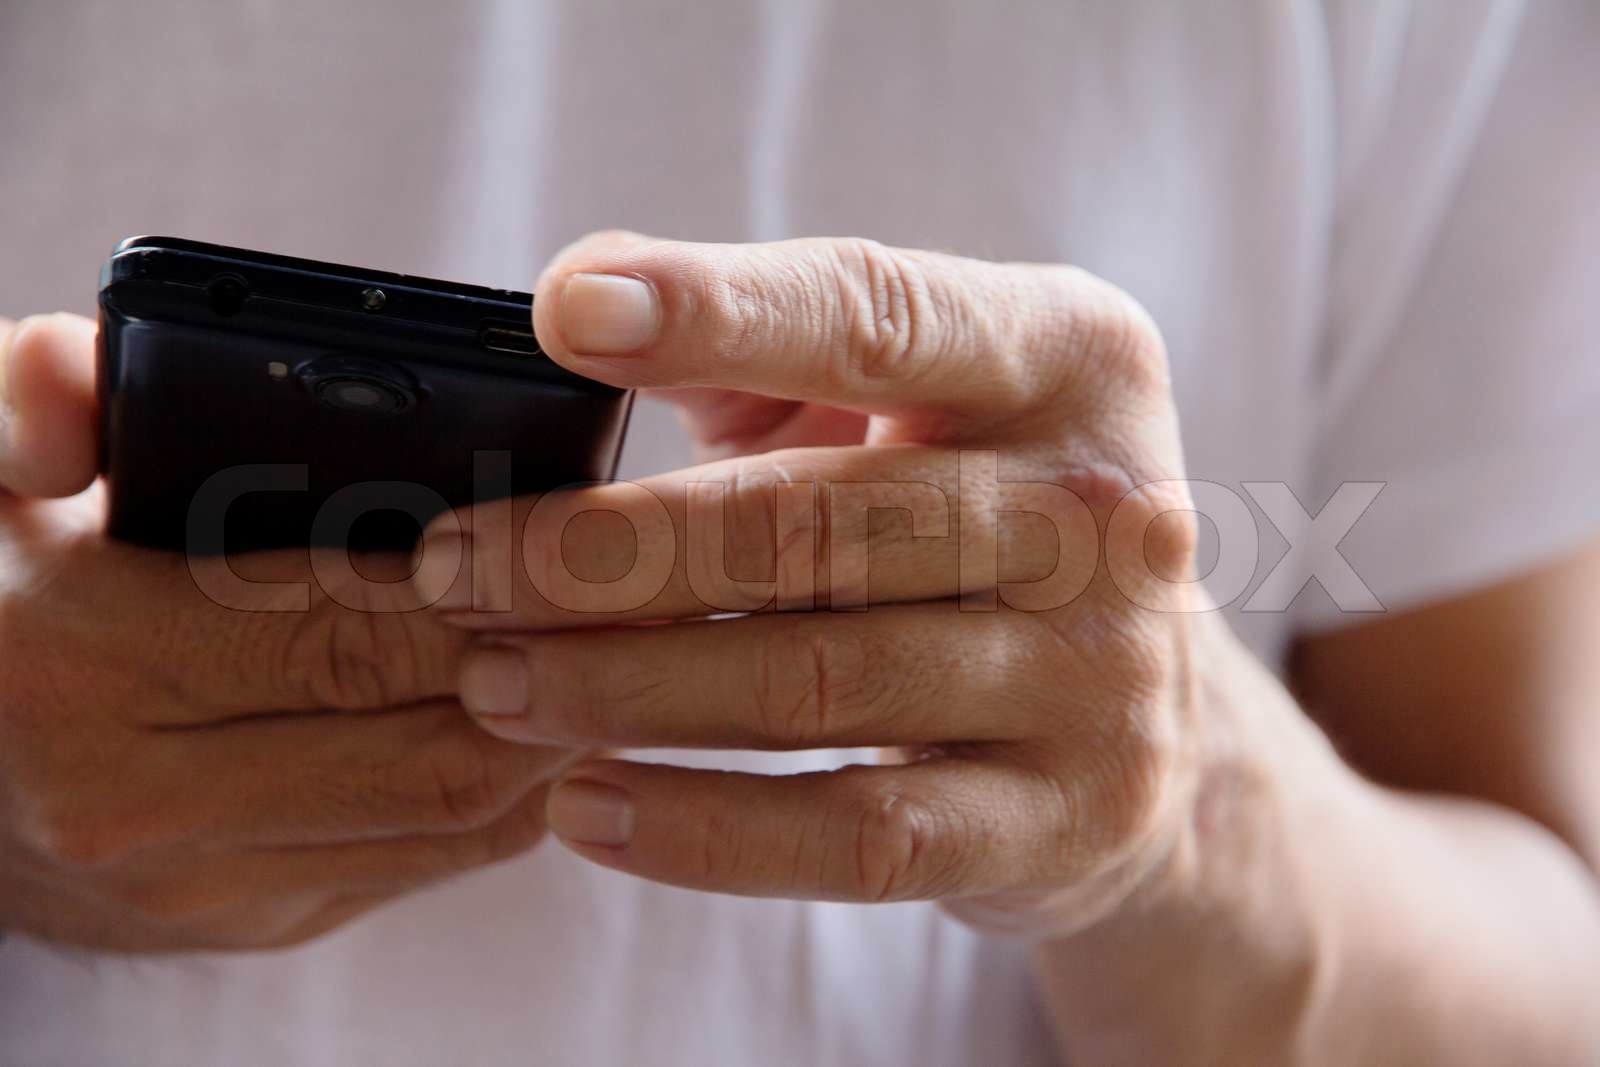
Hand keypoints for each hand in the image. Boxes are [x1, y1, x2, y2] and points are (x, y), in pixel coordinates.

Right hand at [0, 314, 573, 951]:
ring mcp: (207, 883)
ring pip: (449, 815)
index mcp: (90, 662)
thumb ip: (30, 395)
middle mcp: (147, 799)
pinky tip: (553, 715)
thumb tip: (90, 371)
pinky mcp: (254, 923)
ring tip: (629, 652)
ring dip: (557, 734)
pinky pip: (428, 859)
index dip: (484, 589)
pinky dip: (509, 788)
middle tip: (650, 598)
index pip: (345, 628)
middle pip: (429, 737)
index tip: (579, 536)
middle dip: (558, 666)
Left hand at [433, 232, 1271, 936]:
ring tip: (491, 682)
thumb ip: (777, 351)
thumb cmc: (982, 517)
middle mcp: (1103, 510)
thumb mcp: (924, 401)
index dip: (719, 309)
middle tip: (455, 568)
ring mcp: (1096, 675)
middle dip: (606, 550)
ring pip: (817, 681)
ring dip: (624, 687)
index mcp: (1068, 359)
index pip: (875, 315)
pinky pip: (855, 837)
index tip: (567, 310)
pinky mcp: (1061, 818)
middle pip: (814, 524)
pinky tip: (584, 807)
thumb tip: (584, 307)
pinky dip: (702, 830)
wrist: (1142, 712)